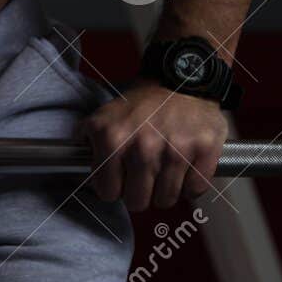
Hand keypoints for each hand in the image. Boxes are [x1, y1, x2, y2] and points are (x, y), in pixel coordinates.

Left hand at [81, 82, 227, 209]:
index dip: (113, 188)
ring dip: (164, 191)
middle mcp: (143, 147)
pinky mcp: (204, 151)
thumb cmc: (143, 104)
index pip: (108, 193)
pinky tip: (183, 168)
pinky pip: (195, 190)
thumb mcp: (104, 116)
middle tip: (143, 177)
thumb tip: (77, 165)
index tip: (119, 180)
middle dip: (138, 193)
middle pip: (138, 202)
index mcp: (113, 139)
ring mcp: (176, 150)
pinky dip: (190, 185)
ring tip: (163, 172)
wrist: (182, 79)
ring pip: (166, 200)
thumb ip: (88, 140)